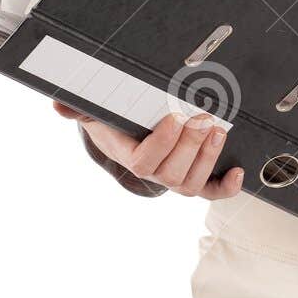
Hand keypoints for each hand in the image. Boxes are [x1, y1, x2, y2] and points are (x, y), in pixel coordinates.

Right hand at [53, 101, 243, 197]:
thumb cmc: (115, 120)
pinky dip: (227, 187)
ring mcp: (176, 178)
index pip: (145, 161)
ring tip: (217, 129)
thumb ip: (78, 108)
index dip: (163, 144)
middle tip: (202, 117)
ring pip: (193, 182)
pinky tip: (239, 171)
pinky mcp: (196, 179)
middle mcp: (155, 173)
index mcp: (130, 157)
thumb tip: (58, 105)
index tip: (175, 117)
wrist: (130, 135)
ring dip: (208, 157)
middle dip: (191, 145)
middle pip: (173, 173)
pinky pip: (212, 192)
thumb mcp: (96, 111)